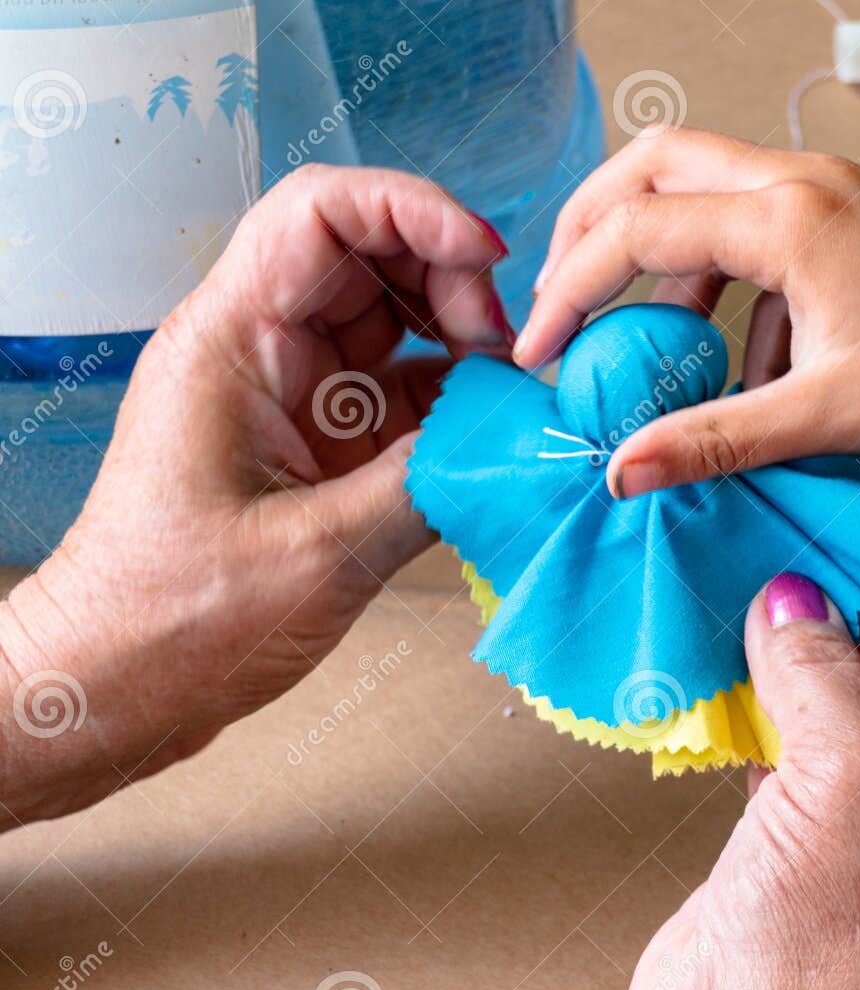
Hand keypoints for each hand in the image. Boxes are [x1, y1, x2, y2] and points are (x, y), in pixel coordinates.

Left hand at [0, 165, 513, 826]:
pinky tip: (491, 437)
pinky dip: (453, 405)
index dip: (415, 211)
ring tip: (508, 396)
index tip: (490, 260)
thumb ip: (431, 479)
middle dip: (454, 282)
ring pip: (394, 322)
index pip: (322, 214)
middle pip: (371, 257)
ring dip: (461, 343)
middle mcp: (260, 350)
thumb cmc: (174, 620)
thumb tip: (525, 438)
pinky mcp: (317, 446)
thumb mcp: (322, 551)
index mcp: (232, 341)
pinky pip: (399, 394)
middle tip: (507, 351)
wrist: (115, 689)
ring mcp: (291, 397)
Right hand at [514, 125, 859, 509]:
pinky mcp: (854, 213)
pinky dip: (727, 277)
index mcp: (789, 217)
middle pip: (654, 165)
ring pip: (706, 186)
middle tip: (564, 303)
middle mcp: (805, 179)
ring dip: (665, 259)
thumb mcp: (822, 417)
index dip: (571, 292)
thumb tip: (621, 469)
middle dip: (594, 229)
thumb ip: (712, 438)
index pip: (637, 231)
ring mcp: (833, 188)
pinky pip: (759, 222)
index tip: (538, 354)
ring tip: (657, 350)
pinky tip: (744, 361)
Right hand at [616, 540, 859, 989]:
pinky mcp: (823, 836)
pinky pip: (820, 736)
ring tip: (790, 593)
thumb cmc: (838, 971)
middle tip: (845, 563)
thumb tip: (801, 600)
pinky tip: (753, 650)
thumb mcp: (850, 786)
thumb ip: (827, 672)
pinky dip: (788, 690)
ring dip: (837, 646)